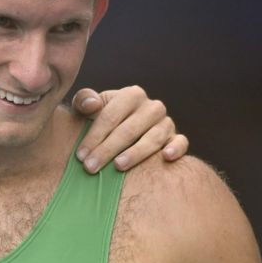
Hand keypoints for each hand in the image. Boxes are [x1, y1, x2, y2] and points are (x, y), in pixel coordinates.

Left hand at [71, 85, 187, 172]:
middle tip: (90, 167)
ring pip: (153, 138)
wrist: (120, 132)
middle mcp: (152, 107)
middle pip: (129, 130)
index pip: (110, 116)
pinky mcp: (176, 138)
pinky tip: (165, 157)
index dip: (93, 136)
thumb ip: (83, 101)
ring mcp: (166, 122)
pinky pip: (181, 142)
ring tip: (118, 166)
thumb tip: (92, 104)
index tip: (80, 155)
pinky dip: (176, 148)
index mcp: (131, 95)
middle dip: (107, 149)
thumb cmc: (99, 120)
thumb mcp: (87, 108)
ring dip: (135, 153)